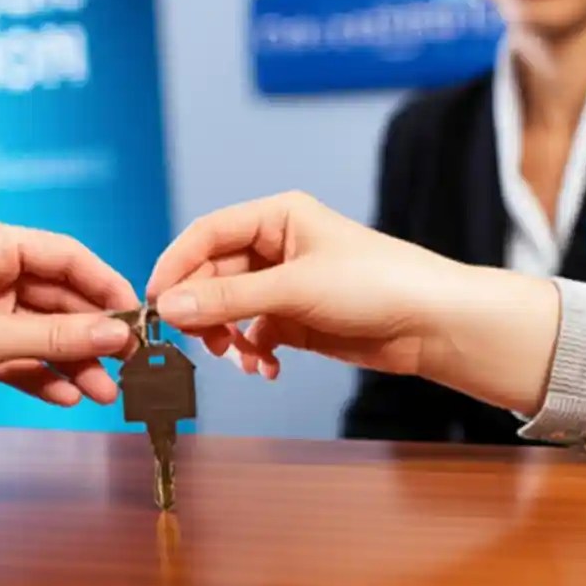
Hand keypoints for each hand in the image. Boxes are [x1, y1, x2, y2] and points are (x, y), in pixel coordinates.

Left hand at [0, 219, 139, 412]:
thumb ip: (52, 338)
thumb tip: (115, 336)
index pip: (68, 257)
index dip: (107, 287)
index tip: (138, 320)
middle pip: (62, 299)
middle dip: (92, 338)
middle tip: (127, 368)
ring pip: (45, 333)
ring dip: (73, 363)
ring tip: (103, 395)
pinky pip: (22, 356)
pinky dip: (43, 376)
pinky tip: (66, 398)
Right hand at [145, 191, 470, 378]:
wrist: (432, 323)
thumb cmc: (377, 283)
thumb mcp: (294, 289)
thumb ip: (228, 299)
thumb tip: (167, 306)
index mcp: (276, 217)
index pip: (206, 235)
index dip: (175, 266)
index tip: (153, 303)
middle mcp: (276, 247)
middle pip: (212, 277)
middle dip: (202, 312)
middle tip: (196, 342)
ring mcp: (285, 286)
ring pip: (230, 310)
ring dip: (227, 337)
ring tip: (239, 358)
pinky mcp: (297, 320)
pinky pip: (254, 335)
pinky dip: (253, 354)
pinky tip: (266, 369)